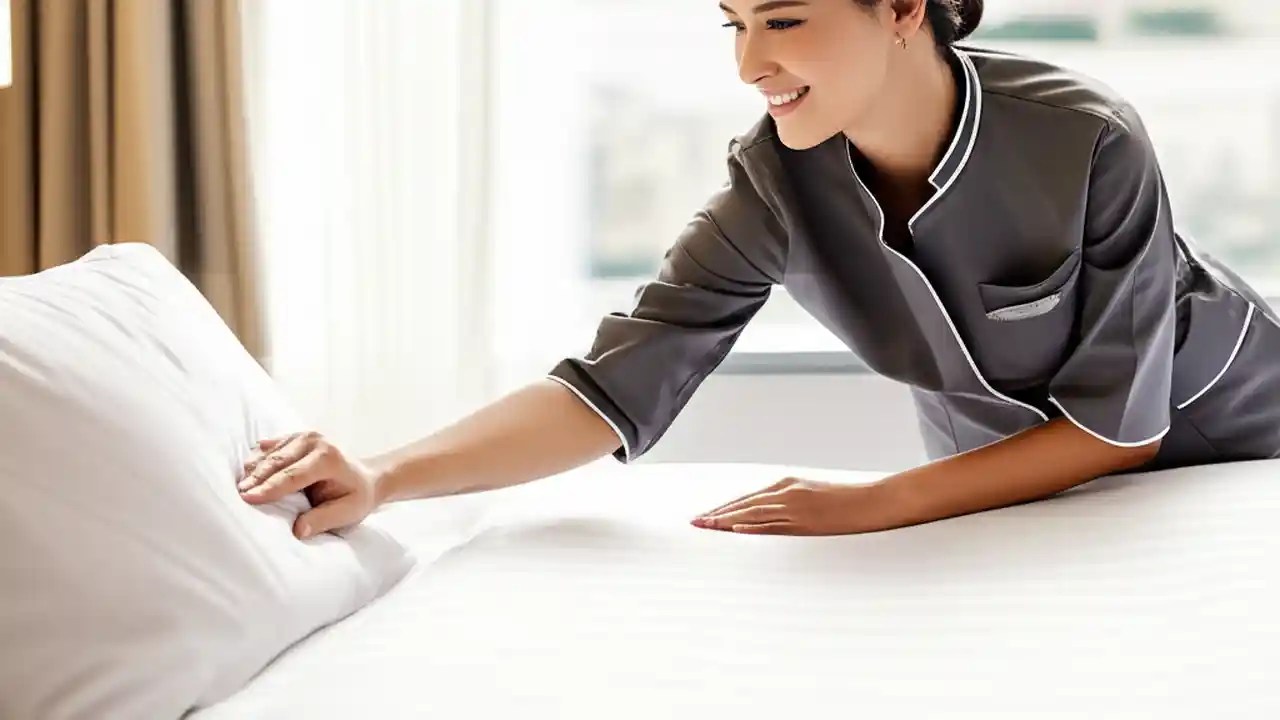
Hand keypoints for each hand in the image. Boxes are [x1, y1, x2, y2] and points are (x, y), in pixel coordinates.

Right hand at [238, 431, 380, 539]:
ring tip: (238, 487)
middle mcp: (314, 442)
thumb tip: (299, 530)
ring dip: (253, 470)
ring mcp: (303, 437)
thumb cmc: (355, 497)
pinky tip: (246, 473)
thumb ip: (323, 519)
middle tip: (235, 495)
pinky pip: (269, 448)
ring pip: (269, 453)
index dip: (270, 487)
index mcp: (328, 458)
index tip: (249, 499)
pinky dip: (257, 460)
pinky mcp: (293, 438)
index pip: (293, 474)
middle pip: (277, 461)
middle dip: (255, 478)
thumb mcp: (347, 512)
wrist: (366, 477)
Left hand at [690, 477, 898, 535]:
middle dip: (718, 513)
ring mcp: (795, 505)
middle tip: (695, 523)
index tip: (707, 516)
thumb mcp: (813, 496)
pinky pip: (774, 524)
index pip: (748, 498)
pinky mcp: (805, 519)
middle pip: (744, 503)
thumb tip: (770, 519)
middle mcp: (787, 492)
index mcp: (787, 484)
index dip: (725, 507)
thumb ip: (791, 505)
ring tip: (706, 527)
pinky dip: (753, 525)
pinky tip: (736, 529)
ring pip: (752, 513)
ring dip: (727, 520)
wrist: (873, 502)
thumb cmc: (846, 502)